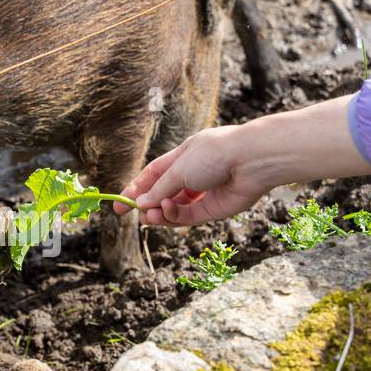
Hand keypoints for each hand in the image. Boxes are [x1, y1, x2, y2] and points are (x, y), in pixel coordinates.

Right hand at [116, 126, 269, 225]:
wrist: (251, 161)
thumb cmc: (215, 154)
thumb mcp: (179, 169)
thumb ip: (159, 189)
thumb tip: (141, 204)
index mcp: (184, 156)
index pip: (154, 175)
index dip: (136, 189)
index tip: (119, 204)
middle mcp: (193, 174)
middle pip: (164, 194)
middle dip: (147, 205)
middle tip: (133, 214)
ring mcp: (204, 193)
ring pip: (175, 208)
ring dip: (159, 213)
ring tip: (148, 217)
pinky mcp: (214, 208)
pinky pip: (188, 216)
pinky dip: (174, 216)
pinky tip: (164, 212)